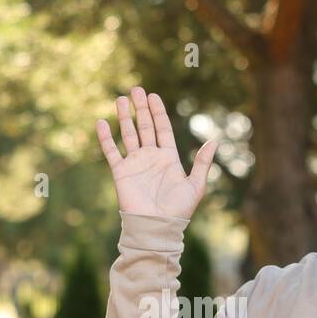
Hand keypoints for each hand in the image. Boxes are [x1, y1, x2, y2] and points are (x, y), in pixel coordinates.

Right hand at [95, 86, 216, 220]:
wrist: (157, 227)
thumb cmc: (178, 211)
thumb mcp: (196, 185)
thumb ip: (203, 163)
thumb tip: (215, 141)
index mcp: (168, 158)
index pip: (162, 129)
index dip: (158, 112)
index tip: (153, 96)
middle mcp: (150, 158)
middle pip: (145, 127)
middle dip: (141, 109)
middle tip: (137, 90)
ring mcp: (135, 164)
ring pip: (128, 134)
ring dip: (125, 117)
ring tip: (121, 99)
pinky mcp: (121, 173)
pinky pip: (111, 152)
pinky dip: (106, 138)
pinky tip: (101, 122)